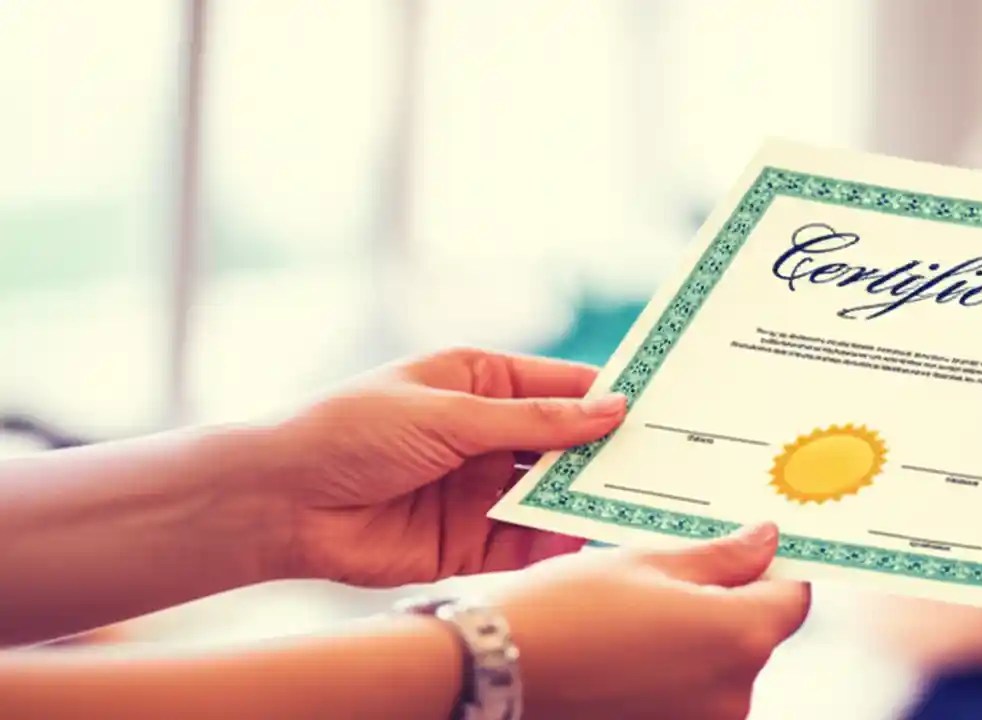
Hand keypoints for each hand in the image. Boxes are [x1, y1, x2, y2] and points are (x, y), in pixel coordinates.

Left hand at [265, 348, 626, 585]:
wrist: (280, 503)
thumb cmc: (353, 430)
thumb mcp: (451, 413)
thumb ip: (534, 421)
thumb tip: (610, 408)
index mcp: (478, 382)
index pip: (560, 385)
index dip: (607, 395)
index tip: (661, 407)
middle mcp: (485, 435)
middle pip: (563, 444)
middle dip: (605, 452)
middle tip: (662, 461)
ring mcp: (478, 489)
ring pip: (549, 494)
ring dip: (585, 497)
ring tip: (635, 500)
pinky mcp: (468, 542)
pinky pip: (525, 541)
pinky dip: (553, 541)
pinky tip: (582, 537)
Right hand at [498, 523, 810, 719]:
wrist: (496, 668)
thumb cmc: (568, 609)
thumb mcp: (648, 561)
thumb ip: (721, 555)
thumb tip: (766, 541)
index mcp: (739, 635)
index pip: (793, 597)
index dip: (774, 569)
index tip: (750, 552)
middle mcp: (734, 692)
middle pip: (756, 635)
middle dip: (727, 602)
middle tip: (671, 576)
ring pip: (721, 667)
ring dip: (696, 640)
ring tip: (638, 616)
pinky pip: (690, 696)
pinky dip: (672, 673)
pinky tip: (627, 650)